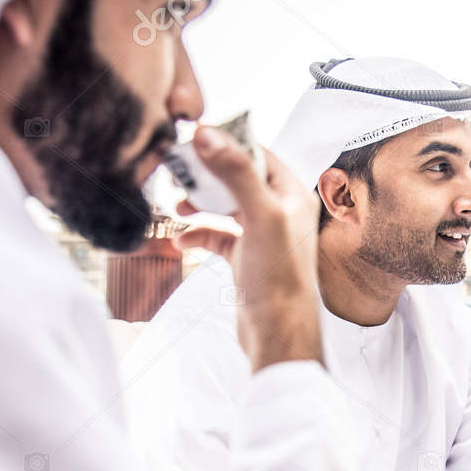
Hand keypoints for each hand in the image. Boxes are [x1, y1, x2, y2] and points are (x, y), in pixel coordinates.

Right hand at [172, 128, 320, 369]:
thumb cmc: (280, 280)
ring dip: (199, 204)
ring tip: (177, 206)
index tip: (194, 138)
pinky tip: (181, 242)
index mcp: (293, 196)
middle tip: (178, 171)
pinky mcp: (248, 259)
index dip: (226, 144)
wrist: (279, 335)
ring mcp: (264, 236)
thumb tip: (207, 135)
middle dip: (207, 175)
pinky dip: (199, 234)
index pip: (258, 154)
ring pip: (225, 207)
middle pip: (237, 178)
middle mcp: (282, 212)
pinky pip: (218, 237)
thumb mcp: (260, 218)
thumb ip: (236, 174)